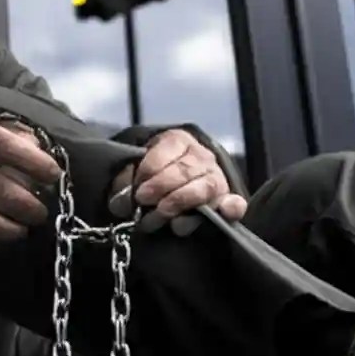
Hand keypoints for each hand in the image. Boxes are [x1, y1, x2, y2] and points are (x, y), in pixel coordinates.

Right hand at [0, 114, 62, 240]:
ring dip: (20, 221)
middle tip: (43, 211)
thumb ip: (21, 141)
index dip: (38, 165)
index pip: (11, 149)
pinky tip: (14, 230)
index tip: (54, 176)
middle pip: (7, 189)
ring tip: (30, 221)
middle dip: (33, 205)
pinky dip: (2, 231)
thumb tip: (47, 166)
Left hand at [108, 129, 247, 233]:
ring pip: (204, 187)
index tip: (135, 184)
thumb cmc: (148, 178)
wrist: (170, 187)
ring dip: (181, 202)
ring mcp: (216, 178)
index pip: (168, 148)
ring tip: (160, 214)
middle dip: (162, 186)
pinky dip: (231, 209)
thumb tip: (120, 203)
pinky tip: (224, 211)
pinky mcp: (226, 201)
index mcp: (178, 141)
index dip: (150, 168)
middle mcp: (201, 156)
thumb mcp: (134, 171)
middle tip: (143, 200)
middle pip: (185, 170)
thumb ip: (126, 182)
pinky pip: (234, 204)